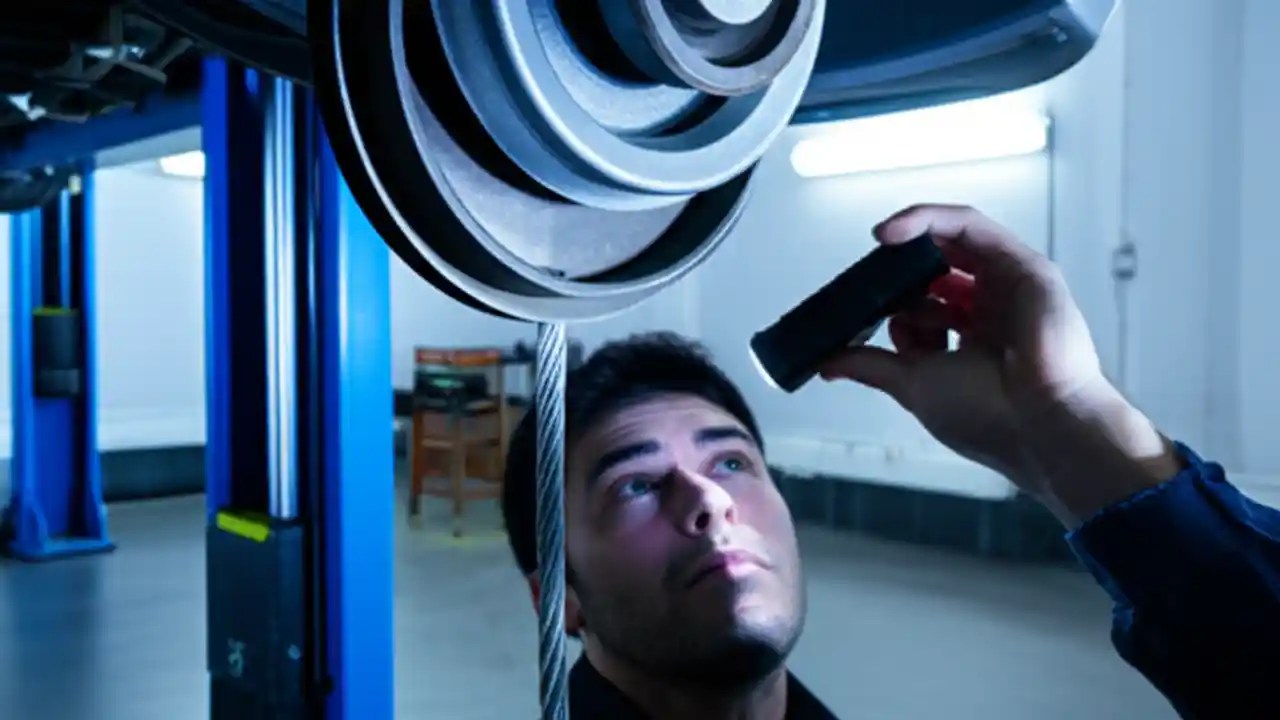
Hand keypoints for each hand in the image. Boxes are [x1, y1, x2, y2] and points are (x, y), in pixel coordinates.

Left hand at [819, 204, 1178, 523]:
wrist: (1040, 425)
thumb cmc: (990, 416)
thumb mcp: (911, 383)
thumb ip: (870, 365)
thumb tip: (829, 361)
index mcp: (971, 343)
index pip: (922, 308)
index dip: (889, 305)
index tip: (853, 310)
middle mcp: (993, 312)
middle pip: (936, 271)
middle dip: (895, 273)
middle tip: (865, 279)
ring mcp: (1010, 287)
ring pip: (952, 240)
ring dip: (908, 238)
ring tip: (878, 248)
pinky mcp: (1024, 266)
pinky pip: (971, 226)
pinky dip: (929, 220)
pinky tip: (892, 232)